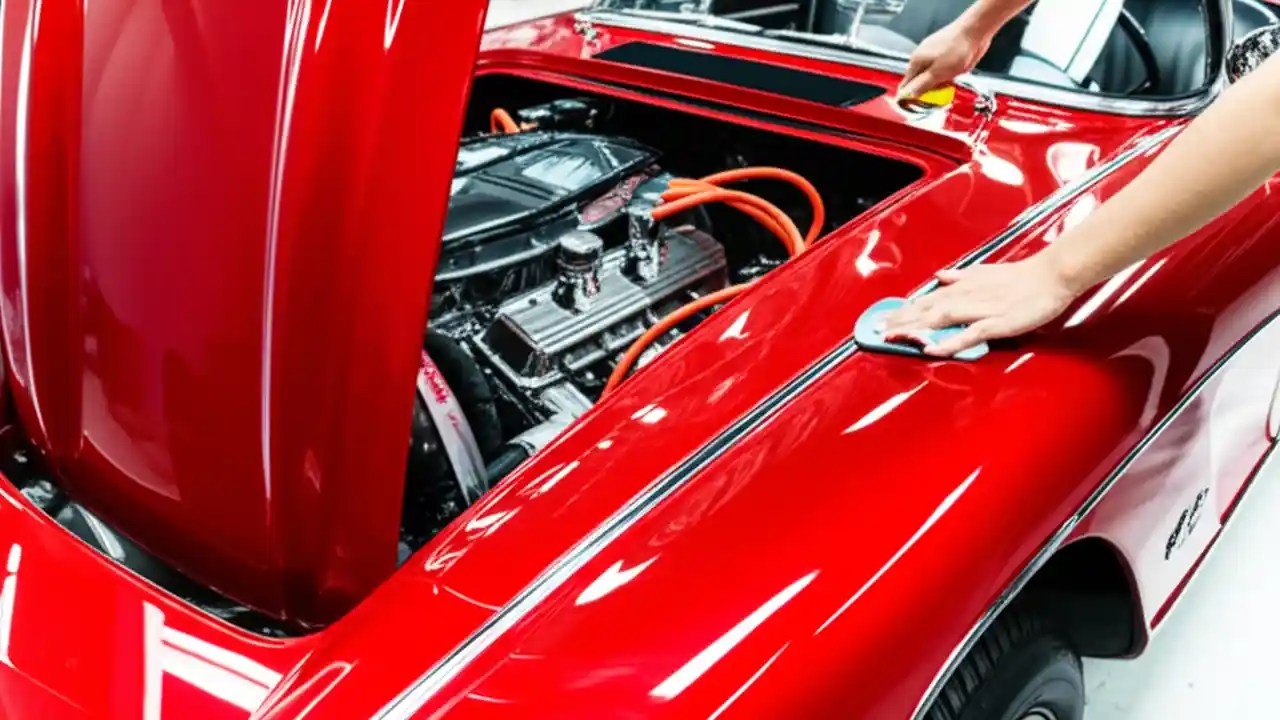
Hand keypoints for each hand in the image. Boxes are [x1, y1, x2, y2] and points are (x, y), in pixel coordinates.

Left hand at [880, 256, 1084, 356]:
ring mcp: (980, 310)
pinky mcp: (996, 323)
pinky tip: (931, 348)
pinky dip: (948, 341)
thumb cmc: (1022, 276)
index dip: (903, 310)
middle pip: (926, 310)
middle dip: (900, 321)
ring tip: (893, 338)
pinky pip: (967, 334)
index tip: (882, 319)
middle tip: (876, 332)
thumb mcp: (985, 272)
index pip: (926, 300)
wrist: (1052, 275)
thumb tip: (939, 276)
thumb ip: (960, 277)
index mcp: (963, 287)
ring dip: (915, 329)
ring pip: (940, 320)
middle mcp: (967, 297)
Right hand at [898, 20, 991, 98]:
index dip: (909, 97)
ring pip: (931, 76)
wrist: (975, 31)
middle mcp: (922, 57)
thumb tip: (907, 95)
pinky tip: (953, 78)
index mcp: (916, 61)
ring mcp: (934, 54)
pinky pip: (941, 70)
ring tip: (947, 88)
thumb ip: (921, 85)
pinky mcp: (945, 53)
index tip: (915, 107)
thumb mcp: (937, 73)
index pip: (906, 85)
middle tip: (936, 99)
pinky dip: (946, 77)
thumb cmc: (957, 48)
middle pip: (918, 81)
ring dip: (938, 84)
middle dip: (926, 92)